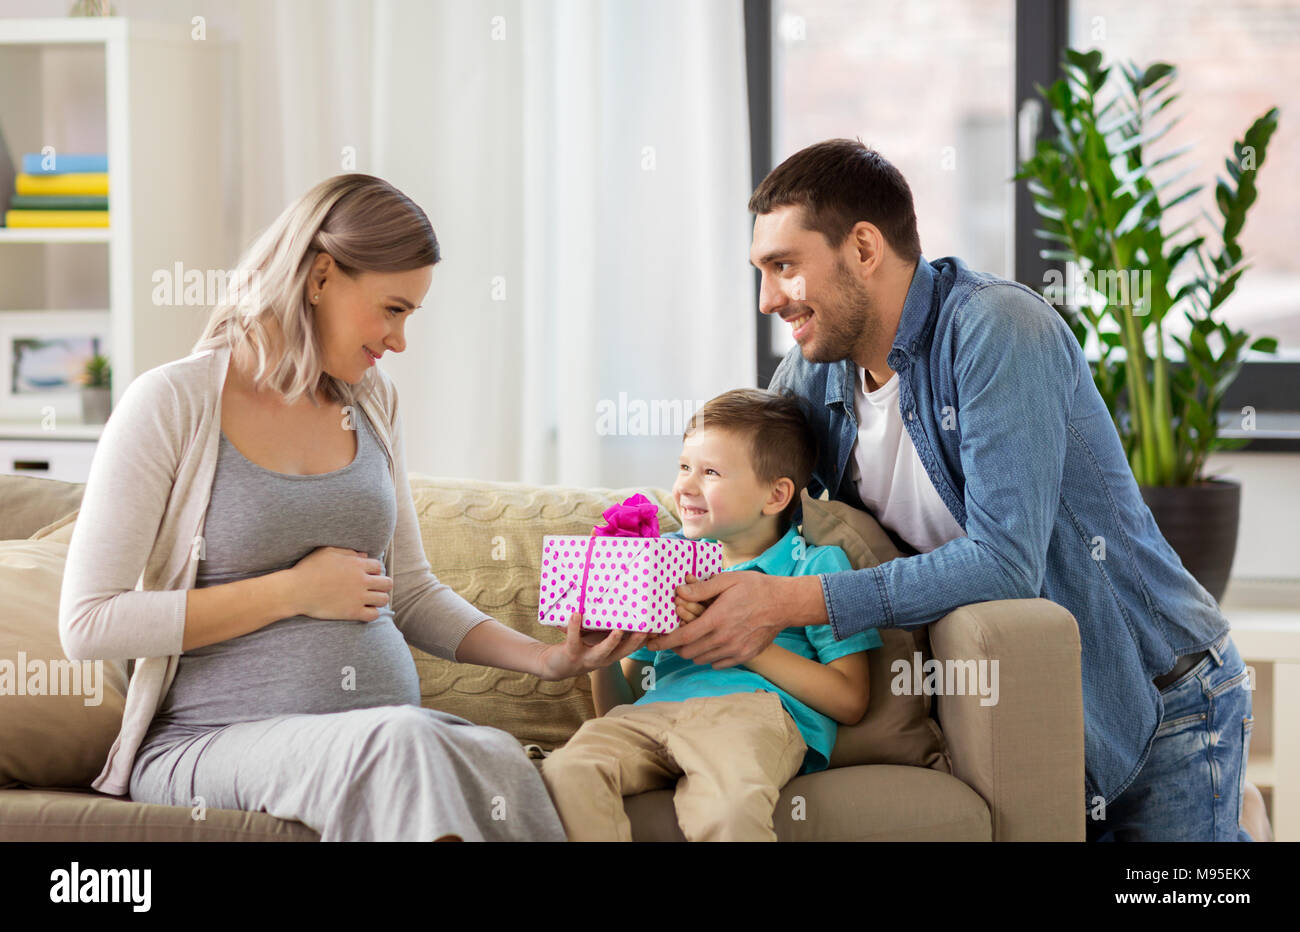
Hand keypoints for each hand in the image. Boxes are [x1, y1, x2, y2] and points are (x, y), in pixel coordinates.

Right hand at [289, 547, 392, 621]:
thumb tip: (364, 555)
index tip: (366, 575)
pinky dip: (372, 613)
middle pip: (387, 583)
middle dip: (382, 585)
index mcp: (357, 565)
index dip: (374, 571)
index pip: (379, 567)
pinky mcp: (352, 612)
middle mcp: (362, 580)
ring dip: (379, 599)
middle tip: (373, 588)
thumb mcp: (328, 552)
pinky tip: (364, 610)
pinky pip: (374, 615)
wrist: (296, 590)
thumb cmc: (309, 569)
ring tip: (370, 599)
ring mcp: (358, 597)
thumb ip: (348, 552)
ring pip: (383, 599)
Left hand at [536, 612, 648, 680]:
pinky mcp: (571, 653)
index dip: (643, 641)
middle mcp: (602, 659)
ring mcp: (587, 658)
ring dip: (611, 641)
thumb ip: (607, 630)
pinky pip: (574, 639)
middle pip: (622, 652)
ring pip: (602, 651)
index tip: (656, 630)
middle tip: (645, 630)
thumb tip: (620, 606)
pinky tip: (577, 614)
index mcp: (610, 655)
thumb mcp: (595, 640)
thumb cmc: (579, 647)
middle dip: (635, 642)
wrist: (554, 665)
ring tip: (619, 630)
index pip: (631, 648)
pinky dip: (575, 626)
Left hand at [647, 571, 796, 667]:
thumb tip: (679, 592)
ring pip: (701, 659)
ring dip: (691, 651)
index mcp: (716, 620)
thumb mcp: (727, 580)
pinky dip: (708, 657)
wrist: (784, 603)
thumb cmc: (755, 588)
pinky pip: (717, 663)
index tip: (652, 643)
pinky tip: (710, 644)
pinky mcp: (744, 656)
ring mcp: (735, 650)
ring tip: (690, 639)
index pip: (682, 638)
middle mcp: (724, 639)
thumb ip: (701, 589)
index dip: (664, 642)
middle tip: (672, 637)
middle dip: (676, 647)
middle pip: (689, 652)